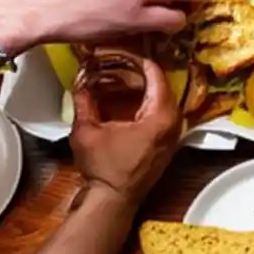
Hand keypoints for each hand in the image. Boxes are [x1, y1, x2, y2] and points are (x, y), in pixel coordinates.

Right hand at [71, 57, 180, 205]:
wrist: (113, 200)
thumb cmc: (103, 168)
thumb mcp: (87, 131)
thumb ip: (84, 101)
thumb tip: (80, 81)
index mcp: (160, 116)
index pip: (157, 76)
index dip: (141, 61)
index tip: (126, 52)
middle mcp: (174, 123)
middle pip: (163, 86)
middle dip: (144, 73)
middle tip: (124, 62)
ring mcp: (174, 135)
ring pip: (165, 100)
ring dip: (148, 88)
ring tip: (127, 77)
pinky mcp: (169, 144)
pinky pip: (164, 114)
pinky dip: (151, 103)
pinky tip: (133, 99)